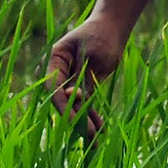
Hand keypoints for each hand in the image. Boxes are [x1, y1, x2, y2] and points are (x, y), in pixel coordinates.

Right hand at [45, 16, 126, 142]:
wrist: (113, 28)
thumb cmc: (101, 35)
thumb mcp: (93, 54)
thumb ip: (83, 76)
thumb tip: (72, 97)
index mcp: (56, 59)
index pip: (54, 86)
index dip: (62, 105)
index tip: (73, 119)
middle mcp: (60, 72)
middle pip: (63, 99)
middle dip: (76, 118)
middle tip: (89, 134)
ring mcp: (71, 79)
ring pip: (75, 104)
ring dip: (85, 120)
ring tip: (96, 138)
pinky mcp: (84, 85)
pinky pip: (86, 103)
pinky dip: (93, 114)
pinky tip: (101, 128)